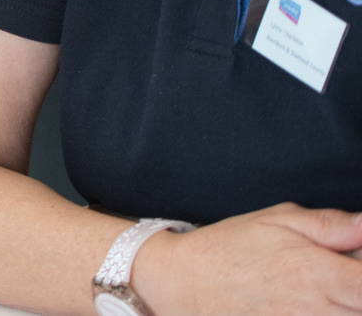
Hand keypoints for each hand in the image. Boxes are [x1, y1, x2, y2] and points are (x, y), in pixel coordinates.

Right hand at [133, 204, 361, 314]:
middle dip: (359, 294)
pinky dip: (328, 314)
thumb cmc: (231, 247)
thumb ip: (331, 225)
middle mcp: (315, 309)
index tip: (358, 263)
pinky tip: (318, 304)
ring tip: (335, 292)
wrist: (184, 281)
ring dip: (346, 307)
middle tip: (343, 276)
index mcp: (317, 273)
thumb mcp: (278, 221)